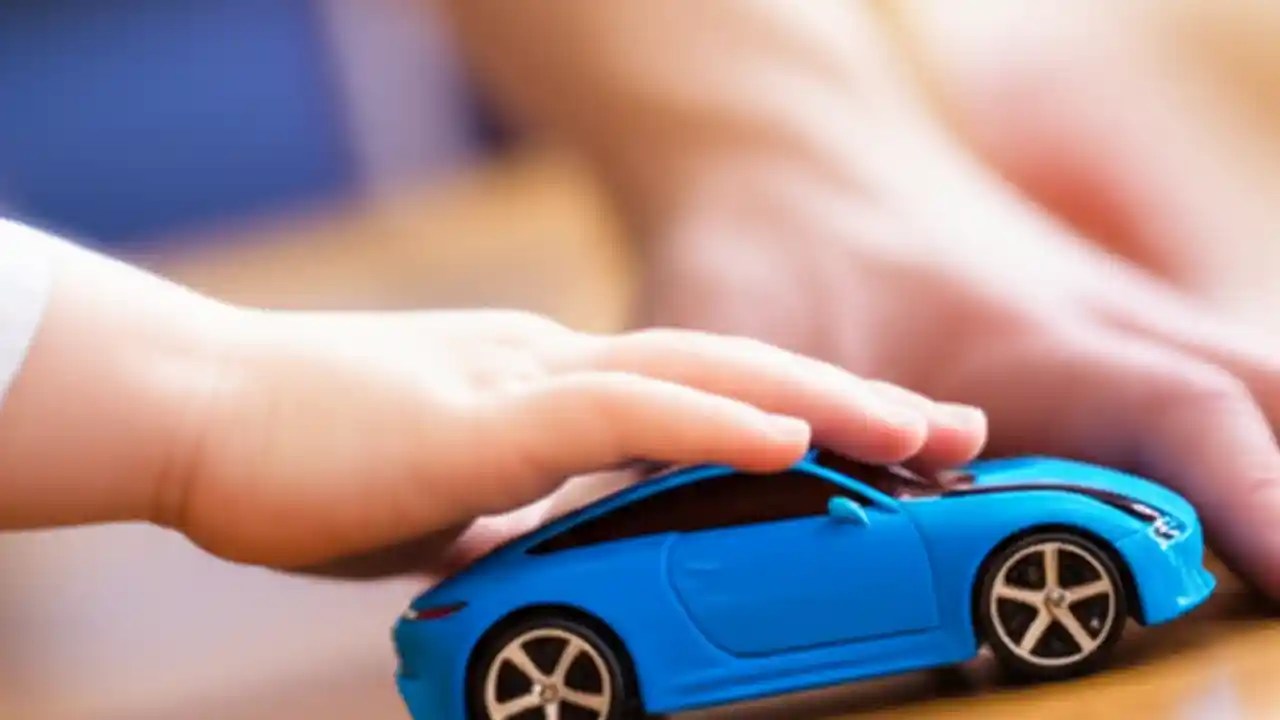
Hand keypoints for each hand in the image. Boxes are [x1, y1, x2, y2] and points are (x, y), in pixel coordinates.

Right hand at [168, 309, 985, 571]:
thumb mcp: (440, 497)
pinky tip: (783, 430)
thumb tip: (550, 551)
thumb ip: (508, 512)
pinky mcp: (479, 413)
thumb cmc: (307, 460)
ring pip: (695, 372)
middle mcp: (552, 364)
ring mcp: (520, 377)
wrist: (196, 413)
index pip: (695, 389)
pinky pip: (614, 408)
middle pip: (728, 365)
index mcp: (547, 384)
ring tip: (913, 428)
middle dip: (846, 396)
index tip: (875, 446)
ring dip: (811, 398)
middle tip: (950, 430)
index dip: (793, 411)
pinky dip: (706, 419)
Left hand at [645, 158, 1279, 596]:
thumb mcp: (733, 352)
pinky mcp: (1089, 328)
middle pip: (1256, 393)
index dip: (1256, 498)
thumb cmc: (764, 252)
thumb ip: (739, 448)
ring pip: (1241, 379)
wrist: (784, 161)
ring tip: (1262, 557)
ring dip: (1264, 465)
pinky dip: (1228, 440)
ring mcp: (1102, 319)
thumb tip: (705, 572)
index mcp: (1025, 339)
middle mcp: (1091, 324)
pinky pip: (1193, 377)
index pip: (1178, 413)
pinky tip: (1219, 497)